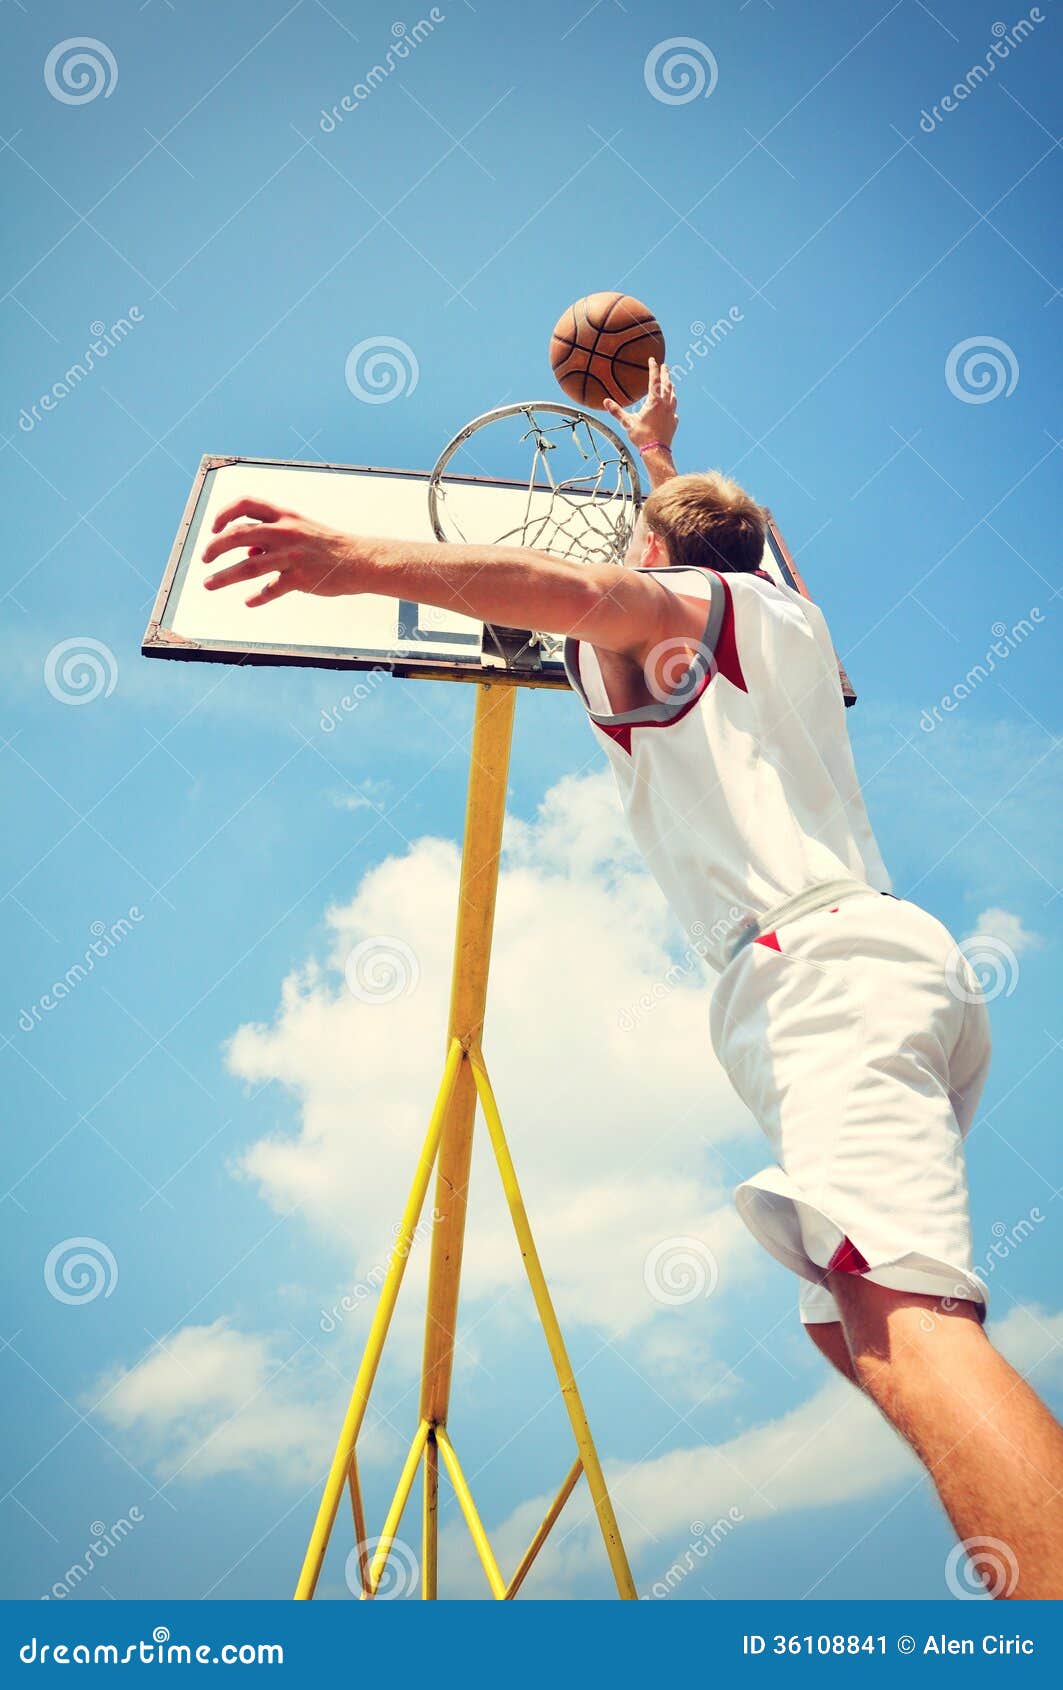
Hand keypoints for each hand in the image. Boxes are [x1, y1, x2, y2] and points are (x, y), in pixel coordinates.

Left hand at [202, 498, 366, 605]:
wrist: (359, 560)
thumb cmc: (327, 545)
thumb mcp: (299, 531)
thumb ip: (271, 537)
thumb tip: (247, 551)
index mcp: (284, 516)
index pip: (246, 504)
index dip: (224, 513)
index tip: (214, 528)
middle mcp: (285, 532)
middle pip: (238, 534)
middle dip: (215, 546)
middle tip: (205, 558)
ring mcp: (292, 556)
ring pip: (248, 565)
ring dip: (224, 576)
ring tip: (208, 584)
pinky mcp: (300, 578)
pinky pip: (271, 589)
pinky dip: (257, 597)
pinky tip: (249, 601)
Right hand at [603, 358, 676, 452]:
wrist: (656, 452)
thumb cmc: (641, 437)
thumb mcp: (627, 423)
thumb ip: (617, 411)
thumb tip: (605, 401)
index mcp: (654, 402)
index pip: (654, 380)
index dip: (653, 368)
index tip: (653, 359)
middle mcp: (665, 404)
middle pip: (667, 384)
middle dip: (666, 374)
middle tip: (665, 366)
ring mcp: (671, 413)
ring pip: (673, 396)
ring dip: (671, 387)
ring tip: (671, 383)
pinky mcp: (674, 422)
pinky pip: (674, 410)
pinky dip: (672, 405)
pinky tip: (671, 407)